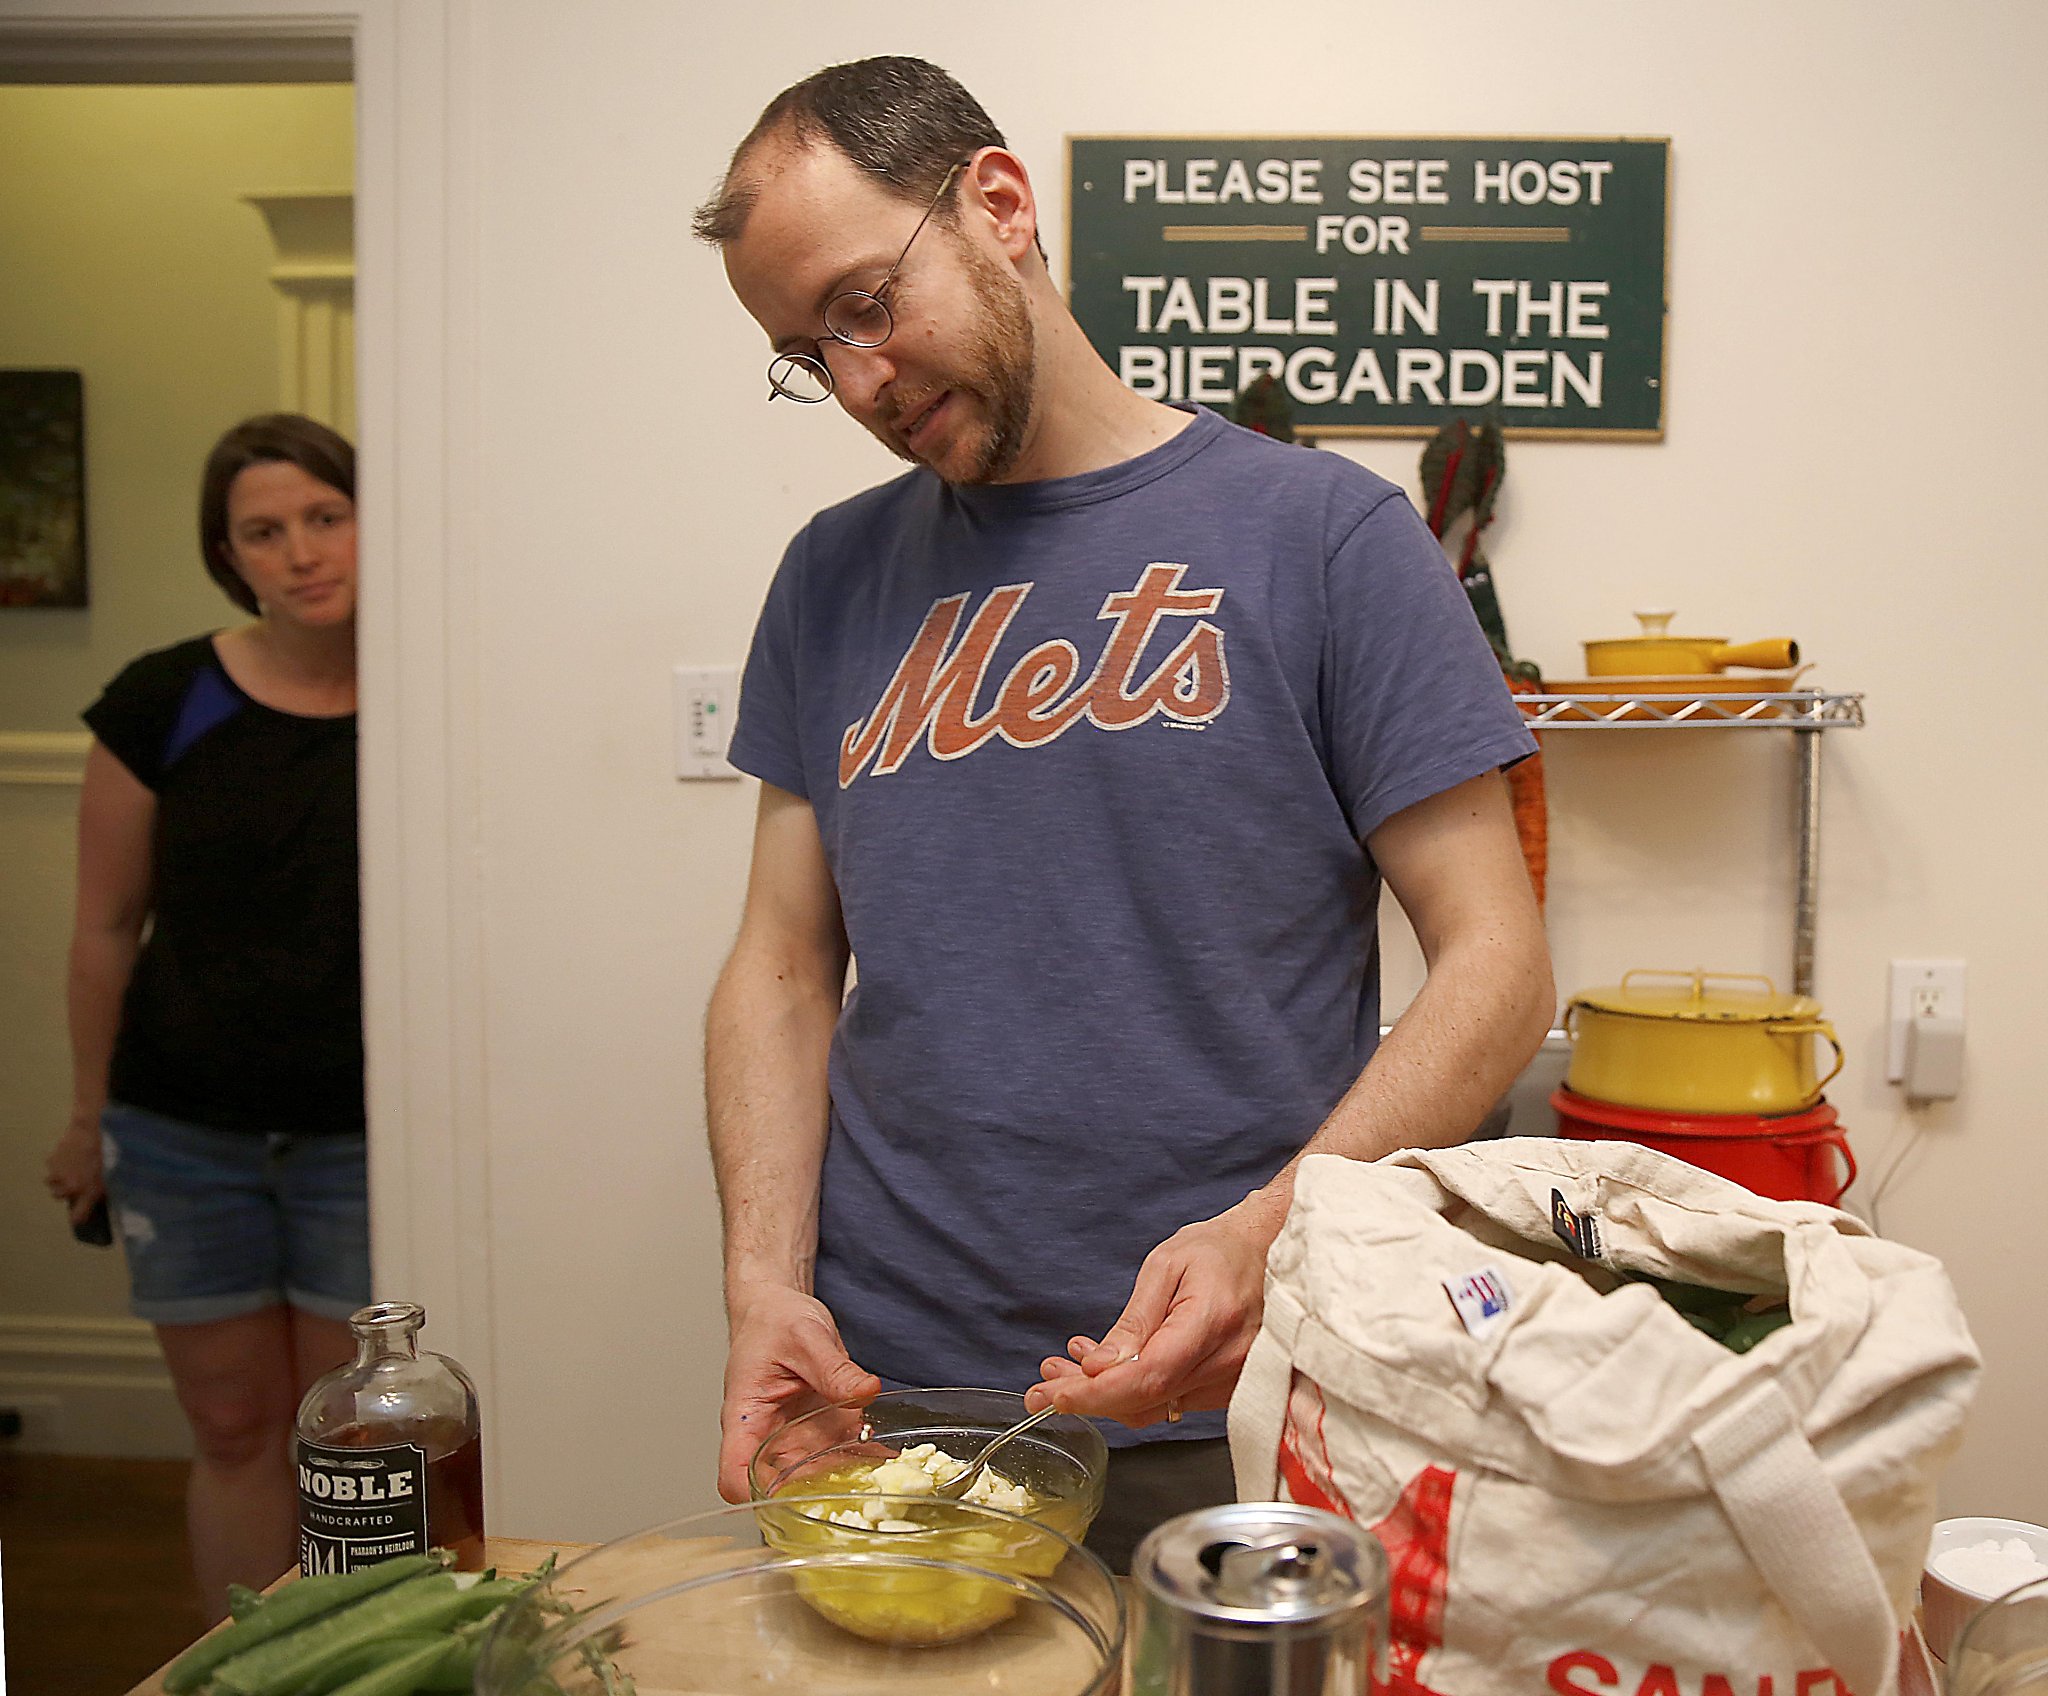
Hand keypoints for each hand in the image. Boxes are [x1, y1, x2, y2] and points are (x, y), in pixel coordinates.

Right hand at [44, 1116, 104, 1227]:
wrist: (93, 1131)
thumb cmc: (111, 1151)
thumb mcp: (116, 1174)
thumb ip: (108, 1188)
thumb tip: (106, 1195)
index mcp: (87, 1193)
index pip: (77, 1216)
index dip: (78, 1217)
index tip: (80, 1216)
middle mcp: (69, 1187)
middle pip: (58, 1196)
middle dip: (65, 1191)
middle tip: (76, 1181)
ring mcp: (58, 1174)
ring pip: (52, 1181)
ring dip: (59, 1177)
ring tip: (71, 1166)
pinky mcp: (51, 1160)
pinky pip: (52, 1165)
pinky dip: (57, 1162)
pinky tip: (69, 1154)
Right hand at [717, 1283, 881, 1502]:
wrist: (780, 1310)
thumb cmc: (773, 1322)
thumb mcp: (804, 1337)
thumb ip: (833, 1368)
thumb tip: (865, 1390)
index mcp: (746, 1417)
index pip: (735, 1473)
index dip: (756, 1494)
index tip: (788, 1498)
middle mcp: (767, 1436)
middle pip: (780, 1486)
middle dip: (816, 1493)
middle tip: (856, 1488)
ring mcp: (795, 1437)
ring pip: (816, 1477)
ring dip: (845, 1481)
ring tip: (882, 1478)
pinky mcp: (821, 1431)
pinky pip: (840, 1455)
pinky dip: (863, 1459)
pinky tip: (888, 1458)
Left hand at [1025, 1206, 1273, 1427]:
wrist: (1266, 1252)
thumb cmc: (1218, 1250)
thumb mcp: (1165, 1266)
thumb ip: (1134, 1321)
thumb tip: (1099, 1367)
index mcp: (1212, 1321)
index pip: (1148, 1377)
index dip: (1098, 1393)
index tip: (1057, 1395)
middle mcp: (1227, 1361)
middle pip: (1146, 1400)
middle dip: (1088, 1396)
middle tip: (1046, 1383)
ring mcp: (1232, 1381)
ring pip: (1156, 1407)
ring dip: (1107, 1393)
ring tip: (1070, 1366)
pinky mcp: (1227, 1389)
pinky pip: (1172, 1402)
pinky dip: (1135, 1390)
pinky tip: (1109, 1367)